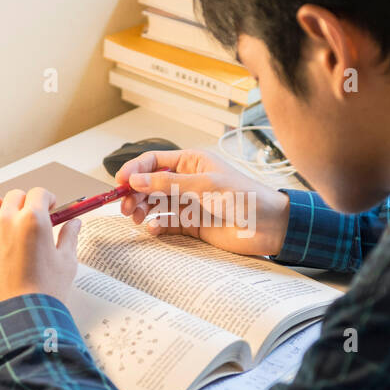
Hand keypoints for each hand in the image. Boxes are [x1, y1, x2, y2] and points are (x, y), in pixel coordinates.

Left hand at [0, 187, 80, 315]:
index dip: (47, 199)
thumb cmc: (42, 295)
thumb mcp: (66, 264)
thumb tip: (74, 224)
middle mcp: (5, 220)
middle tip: (30, 218)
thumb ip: (69, 237)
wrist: (15, 320)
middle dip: (25, 204)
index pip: (39, 193)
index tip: (49, 207)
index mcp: (33, 220)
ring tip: (6, 222)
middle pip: (15, 196)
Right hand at [115, 148, 289, 257]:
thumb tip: (136, 180)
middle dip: (134, 193)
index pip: (154, 162)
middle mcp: (188, 180)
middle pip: (150, 184)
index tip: (120, 182)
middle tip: (125, 207)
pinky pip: (166, 222)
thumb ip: (168, 184)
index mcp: (192, 162)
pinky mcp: (192, 223)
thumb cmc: (245, 197)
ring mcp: (189, 202)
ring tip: (136, 218)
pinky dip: (156, 225)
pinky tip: (153, 228)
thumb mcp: (204, 186)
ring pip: (155, 203)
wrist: (269, 226)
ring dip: (142, 209)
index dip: (134, 170)